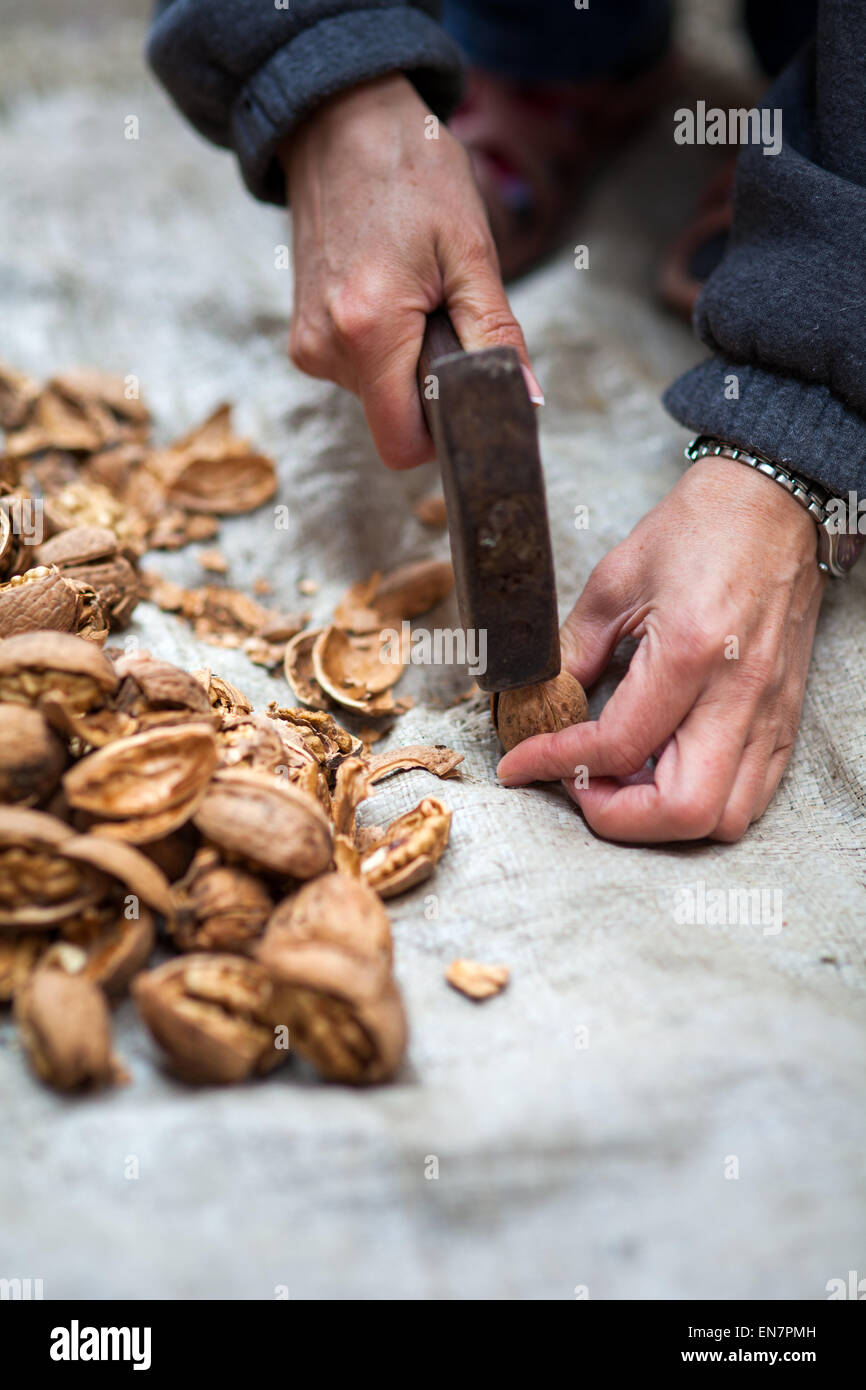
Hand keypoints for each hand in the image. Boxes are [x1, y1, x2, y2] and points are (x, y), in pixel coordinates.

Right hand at [279, 74, 540, 469]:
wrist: (339, 124)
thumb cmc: (410, 173)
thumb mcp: (470, 251)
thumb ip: (497, 334)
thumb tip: (527, 398)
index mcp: (367, 331)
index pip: (403, 444)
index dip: (443, 436)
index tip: (465, 395)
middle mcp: (326, 348)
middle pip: (393, 420)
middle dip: (429, 387)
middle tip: (441, 315)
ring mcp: (308, 344)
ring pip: (376, 397)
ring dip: (407, 363)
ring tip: (413, 293)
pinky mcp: (303, 337)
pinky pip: (357, 372)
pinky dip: (384, 350)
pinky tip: (389, 295)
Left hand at [497, 458, 825, 842]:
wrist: (772, 505)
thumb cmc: (699, 530)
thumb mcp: (614, 580)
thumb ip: (574, 650)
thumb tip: (544, 702)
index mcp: (689, 652)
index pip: (618, 746)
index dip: (558, 764)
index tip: (522, 764)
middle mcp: (738, 694)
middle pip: (684, 811)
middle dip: (617, 815)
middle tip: (579, 784)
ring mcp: (769, 712)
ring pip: (724, 819)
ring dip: (662, 817)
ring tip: (621, 778)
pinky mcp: (783, 718)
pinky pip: (751, 795)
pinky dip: (701, 802)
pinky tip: (663, 769)